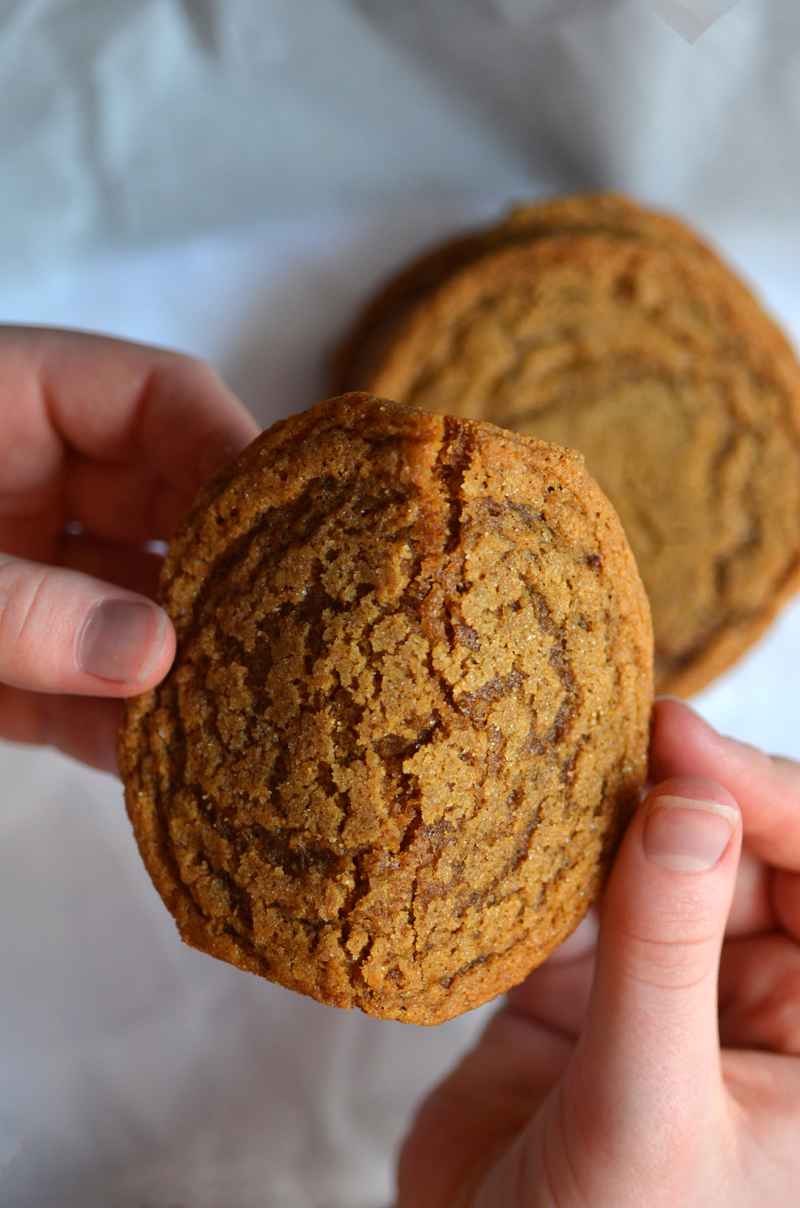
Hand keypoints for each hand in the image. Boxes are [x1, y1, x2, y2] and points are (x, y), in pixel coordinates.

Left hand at [0, 327, 258, 772]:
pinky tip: (169, 776)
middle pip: (169, 512)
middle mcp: (32, 482)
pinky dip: (116, 732)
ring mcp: (24, 575)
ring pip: (134, 611)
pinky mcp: (4, 664)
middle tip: (294, 641)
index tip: (303, 527)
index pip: (161, 399)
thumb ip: (19, 606)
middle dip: (226, 581)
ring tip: (250, 723)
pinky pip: (78, 692)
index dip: (238, 454)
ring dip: (182, 670)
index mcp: (10, 402)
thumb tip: (154, 655)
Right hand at [398, 698, 799, 1206]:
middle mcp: (755, 999)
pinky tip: (508, 824)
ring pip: (653, 852)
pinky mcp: (582, 981)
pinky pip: (573, 888)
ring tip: (551, 762)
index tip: (680, 743)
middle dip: (681, 786)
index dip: (768, 795)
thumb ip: (667, 957)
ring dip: (603, 809)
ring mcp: (666, 985)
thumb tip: (687, 803)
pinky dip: (539, 854)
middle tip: (605, 735)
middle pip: (739, 843)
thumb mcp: (648, 1115)